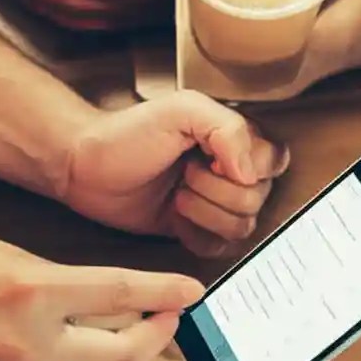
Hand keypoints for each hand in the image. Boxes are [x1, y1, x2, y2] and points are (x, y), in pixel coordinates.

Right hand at [0, 238, 203, 360]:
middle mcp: (19, 350)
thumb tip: (136, 303)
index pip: (118, 293)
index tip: (189, 295)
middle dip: (150, 340)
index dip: (163, 294)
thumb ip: (75, 284)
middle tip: (157, 324)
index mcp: (26, 293)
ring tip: (79, 348)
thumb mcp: (14, 257)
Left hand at [62, 90, 290, 256]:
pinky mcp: (195, 231)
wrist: (86, 166)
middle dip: (217, 190)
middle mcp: (231, 172)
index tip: (214, 157)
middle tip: (184, 173)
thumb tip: (252, 173)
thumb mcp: (182, 111)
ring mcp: (214, 204)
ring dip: (205, 212)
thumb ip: (228, 129)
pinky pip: (219, 249)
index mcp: (235, 139)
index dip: (249, 166)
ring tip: (176, 194)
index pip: (275, 161)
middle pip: (258, 199)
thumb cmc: (128, 132)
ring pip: (242, 227)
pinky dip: (196, 235)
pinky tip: (174, 218)